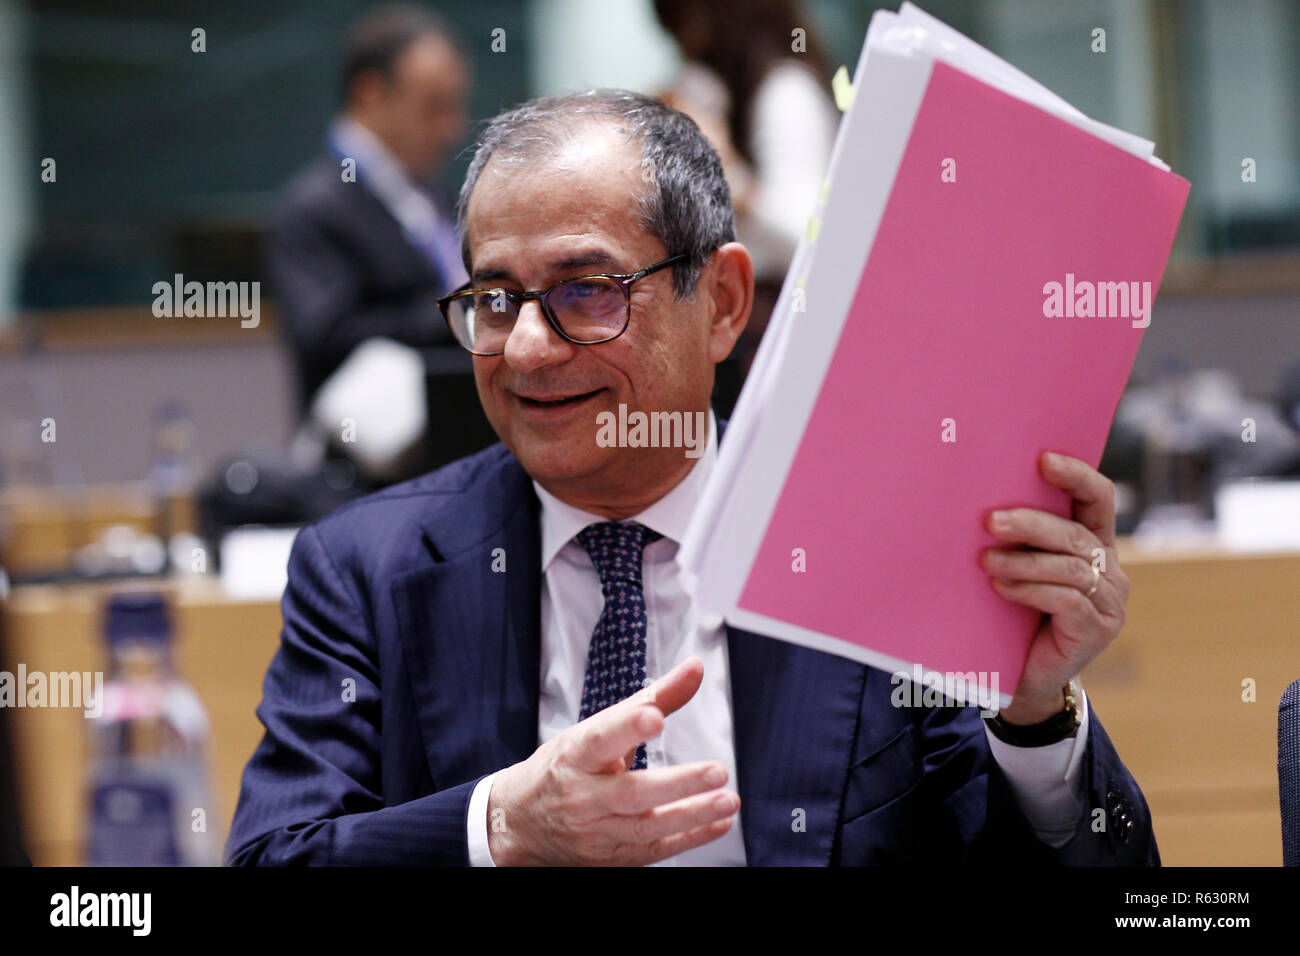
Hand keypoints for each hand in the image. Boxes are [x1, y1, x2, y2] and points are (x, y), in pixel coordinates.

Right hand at [486, 656, 739, 864]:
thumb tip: (695, 668)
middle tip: (717, 771)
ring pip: (647, 826)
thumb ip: (651, 699)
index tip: (653, 716)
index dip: (627, 727)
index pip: (600, 739)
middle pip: (631, 792)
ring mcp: (596, 830)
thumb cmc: (564, 766)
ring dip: (691, 815)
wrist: (520, 822)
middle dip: (677, 783)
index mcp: (576, 755)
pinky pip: (655, 848)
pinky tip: (719, 822)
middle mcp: (583, 795)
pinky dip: (690, 837)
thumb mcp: (595, 727)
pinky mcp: (612, 855)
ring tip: (728, 800)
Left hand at [982, 452, 1129, 724]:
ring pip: (1070, 566)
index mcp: (1094, 544)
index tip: (1042, 459)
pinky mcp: (1097, 629)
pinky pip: (1067, 599)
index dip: (1076, 475)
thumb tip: (983, 499)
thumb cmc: (1015, 615)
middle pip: (1077, 533)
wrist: (1022, 679)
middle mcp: (1111, 570)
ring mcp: (1109, 602)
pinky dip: (1030, 589)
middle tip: (992, 520)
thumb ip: (1019, 539)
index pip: (1098, 499)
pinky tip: (1001, 588)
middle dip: (1033, 522)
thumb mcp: (1019, 568)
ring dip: (1024, 560)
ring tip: (987, 560)